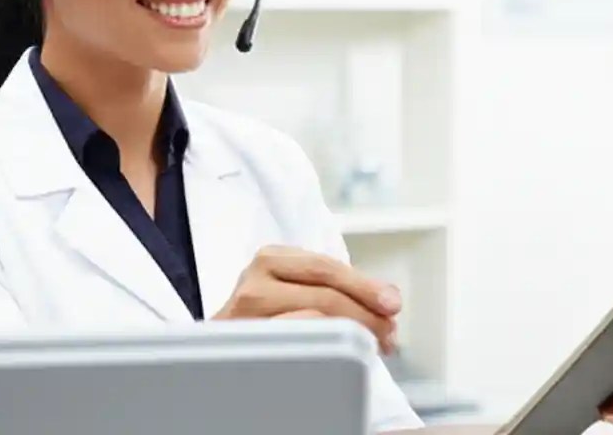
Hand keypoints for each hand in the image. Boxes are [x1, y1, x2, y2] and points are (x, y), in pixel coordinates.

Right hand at [213, 245, 402, 353]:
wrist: (220, 345)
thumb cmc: (268, 314)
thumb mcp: (295, 287)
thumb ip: (334, 286)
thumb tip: (387, 299)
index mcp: (271, 258)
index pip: (327, 268)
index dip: (365, 286)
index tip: (393, 304)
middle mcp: (254, 280)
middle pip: (323, 293)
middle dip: (366, 315)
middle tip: (389, 334)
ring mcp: (245, 313)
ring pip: (311, 319)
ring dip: (352, 334)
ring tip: (374, 345)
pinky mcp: (243, 343)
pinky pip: (290, 343)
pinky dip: (323, 347)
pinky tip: (341, 354)